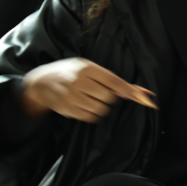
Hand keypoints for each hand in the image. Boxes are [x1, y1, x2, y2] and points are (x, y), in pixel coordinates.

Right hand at [19, 57, 156, 121]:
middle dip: (108, 97)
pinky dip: (91, 114)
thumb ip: (112, 79)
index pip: (114, 81)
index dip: (130, 90)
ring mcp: (71, 96)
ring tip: (88, 98)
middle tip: (97, 92)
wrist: (41, 83)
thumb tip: (140, 91)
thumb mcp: (88, 68)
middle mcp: (78, 81)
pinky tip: (82, 105)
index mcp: (86, 68)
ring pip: (100, 109)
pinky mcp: (67, 109)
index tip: (146, 98)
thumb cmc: (70, 73)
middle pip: (109, 97)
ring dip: (100, 106)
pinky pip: (90, 117)